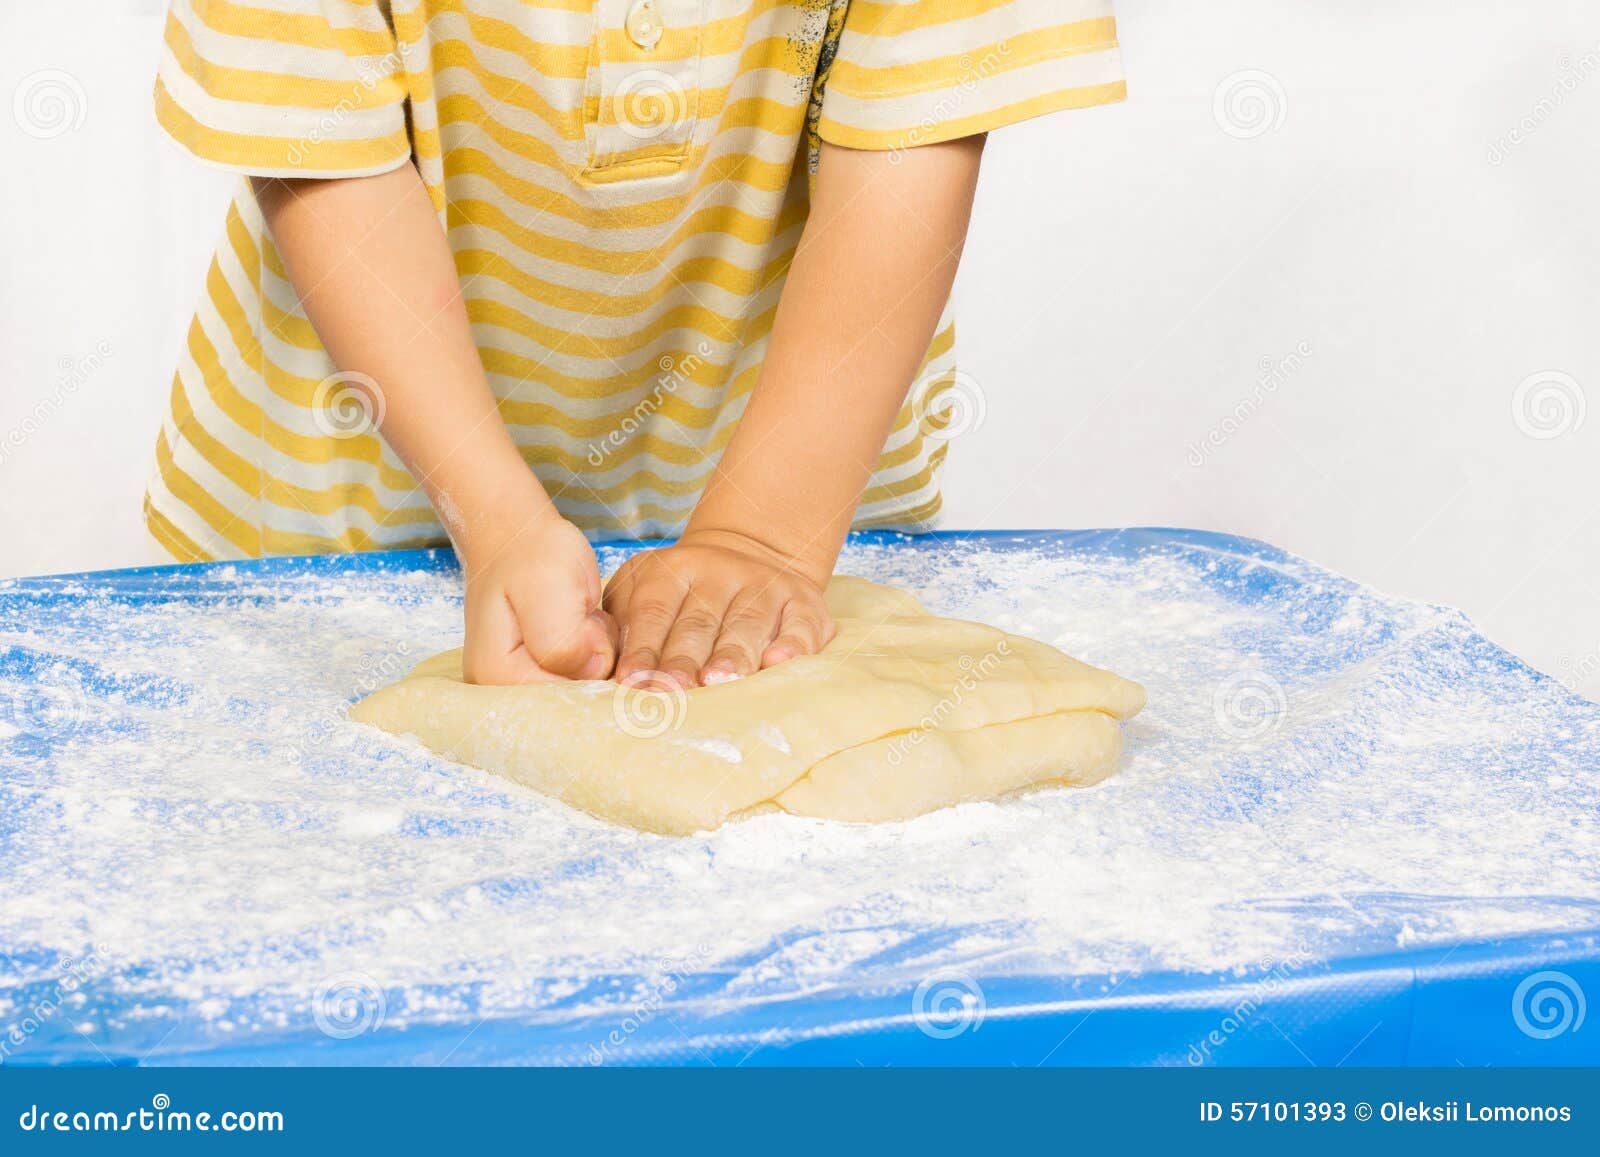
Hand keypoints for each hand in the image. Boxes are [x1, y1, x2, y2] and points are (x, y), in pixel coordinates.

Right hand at [460, 510, 617, 684]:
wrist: (520, 534)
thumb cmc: (530, 555)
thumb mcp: (547, 589)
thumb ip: (566, 641)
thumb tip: (594, 672)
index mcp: (496, 676)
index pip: (562, 700)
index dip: (590, 666)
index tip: (586, 623)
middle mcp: (503, 688)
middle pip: (574, 696)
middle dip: (595, 658)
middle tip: (585, 616)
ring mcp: (522, 679)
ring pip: (587, 684)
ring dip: (600, 650)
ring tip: (583, 616)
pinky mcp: (542, 668)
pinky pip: (587, 673)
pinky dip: (597, 648)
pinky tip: (585, 624)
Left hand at [603, 530, 834, 689]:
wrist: (750, 551)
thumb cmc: (682, 594)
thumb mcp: (642, 588)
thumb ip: (619, 623)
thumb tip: (596, 668)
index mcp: (671, 571)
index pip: (654, 611)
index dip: (643, 648)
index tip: (632, 684)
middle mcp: (718, 573)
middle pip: (699, 622)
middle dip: (683, 660)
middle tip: (671, 693)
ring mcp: (763, 585)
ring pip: (747, 623)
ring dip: (733, 655)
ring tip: (719, 683)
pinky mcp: (803, 601)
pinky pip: (800, 623)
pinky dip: (792, 644)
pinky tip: (778, 662)